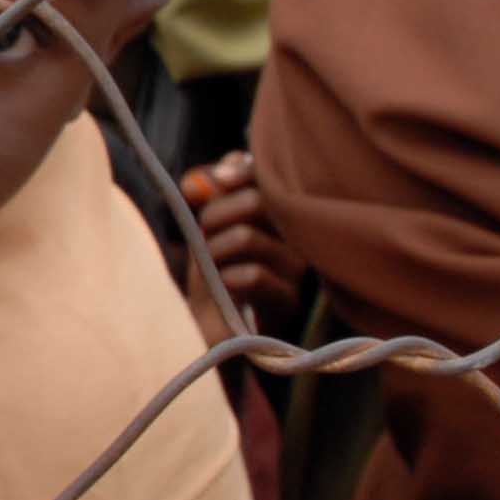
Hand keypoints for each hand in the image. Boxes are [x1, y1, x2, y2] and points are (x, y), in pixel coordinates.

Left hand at [182, 151, 301, 327]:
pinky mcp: (288, 301)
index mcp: (280, 214)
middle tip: (203, 235)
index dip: (241, 172)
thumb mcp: (209, 229)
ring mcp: (296, 269)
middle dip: (215, 215)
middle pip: (258, 201)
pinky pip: (253, 276)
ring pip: (248, 238)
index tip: (217, 182)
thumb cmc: (213, 276)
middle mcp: (296, 236)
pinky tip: (226, 290)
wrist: (212, 331)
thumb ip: (214, 193)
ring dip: (215, 250)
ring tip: (212, 268)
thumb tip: (222, 168)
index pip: (270, 177)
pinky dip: (226, 279)